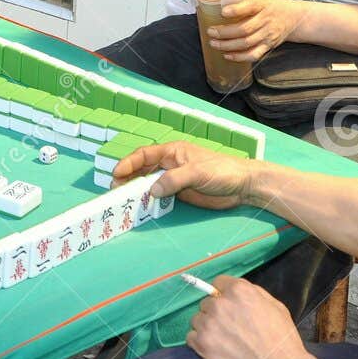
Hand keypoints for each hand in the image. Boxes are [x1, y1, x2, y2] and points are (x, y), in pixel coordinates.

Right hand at [111, 140, 253, 210]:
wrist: (243, 186)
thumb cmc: (222, 171)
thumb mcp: (197, 172)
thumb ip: (174, 180)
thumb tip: (151, 191)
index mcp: (172, 151)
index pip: (144, 155)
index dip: (128, 163)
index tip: (116, 174)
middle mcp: (169, 164)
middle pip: (142, 169)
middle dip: (127, 178)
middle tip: (115, 191)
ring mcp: (174, 179)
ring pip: (148, 183)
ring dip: (136, 190)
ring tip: (123, 200)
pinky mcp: (179, 193)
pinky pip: (159, 196)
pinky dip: (148, 200)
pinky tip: (141, 207)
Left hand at [185, 275, 309, 358]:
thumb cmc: (282, 340)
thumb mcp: (275, 306)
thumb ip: (253, 294)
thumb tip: (235, 292)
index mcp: (239, 290)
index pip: (218, 283)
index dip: (224, 295)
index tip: (230, 307)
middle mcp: (219, 303)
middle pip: (207, 302)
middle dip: (216, 313)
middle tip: (231, 328)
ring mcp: (208, 323)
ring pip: (198, 319)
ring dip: (207, 327)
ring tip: (223, 341)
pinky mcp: (201, 343)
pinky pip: (191, 337)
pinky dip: (200, 343)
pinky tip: (215, 349)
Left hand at [207, 0, 305, 62]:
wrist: (296, 18)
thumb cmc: (274, 4)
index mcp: (264, 4)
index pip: (250, 7)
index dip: (236, 10)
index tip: (222, 12)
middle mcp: (266, 20)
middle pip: (244, 29)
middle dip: (225, 32)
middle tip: (210, 32)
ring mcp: (268, 35)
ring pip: (246, 43)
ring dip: (228, 46)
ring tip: (214, 43)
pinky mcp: (269, 46)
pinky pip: (253, 55)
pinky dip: (239, 57)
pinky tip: (227, 55)